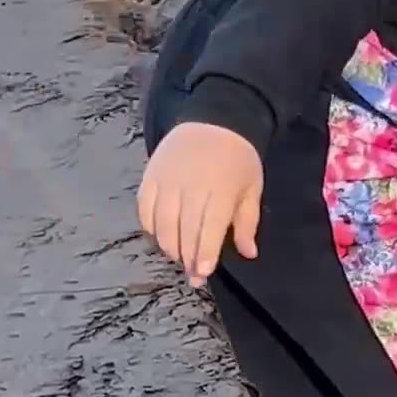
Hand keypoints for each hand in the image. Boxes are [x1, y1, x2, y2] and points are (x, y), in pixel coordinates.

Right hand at [138, 121, 263, 279]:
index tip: (202, 273)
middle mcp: (190, 186)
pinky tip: (160, 237)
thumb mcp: (251, 188)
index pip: (209, 228)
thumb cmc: (238, 159)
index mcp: (219, 189)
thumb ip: (247, 222)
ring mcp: (167, 180)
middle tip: (192, 277)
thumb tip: (249, 253)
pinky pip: (144, 208)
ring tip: (179, 257)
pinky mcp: (150, 175)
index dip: (204, 253)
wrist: (214, 120)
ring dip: (169, 246)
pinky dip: (150, 227)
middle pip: (184, 230)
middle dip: (187, 257)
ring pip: (161, 223)